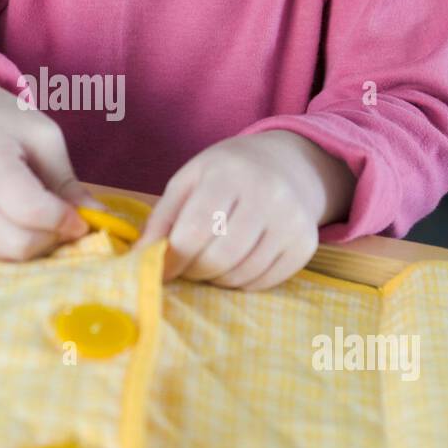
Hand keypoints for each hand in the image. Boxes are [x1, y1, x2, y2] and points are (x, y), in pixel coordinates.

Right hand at [0, 67, 95, 259]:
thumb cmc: (8, 125)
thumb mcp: (45, 140)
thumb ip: (68, 183)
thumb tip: (100, 217)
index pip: (31, 211)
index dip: (64, 220)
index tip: (83, 216)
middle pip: (20, 244)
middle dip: (53, 237)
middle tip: (67, 219)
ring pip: (10, 255)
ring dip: (40, 244)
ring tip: (46, 217)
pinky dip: (21, 242)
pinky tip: (25, 219)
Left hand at [137, 133, 327, 289]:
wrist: (285, 165)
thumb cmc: (226, 174)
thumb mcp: (189, 181)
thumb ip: (163, 217)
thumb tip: (141, 257)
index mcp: (229, 173)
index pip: (196, 228)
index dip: (174, 257)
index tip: (162, 268)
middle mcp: (267, 194)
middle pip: (219, 257)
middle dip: (195, 270)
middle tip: (188, 266)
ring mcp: (291, 220)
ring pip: (242, 274)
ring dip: (217, 278)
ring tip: (211, 262)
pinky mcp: (306, 243)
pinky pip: (265, 282)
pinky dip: (243, 282)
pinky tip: (236, 264)